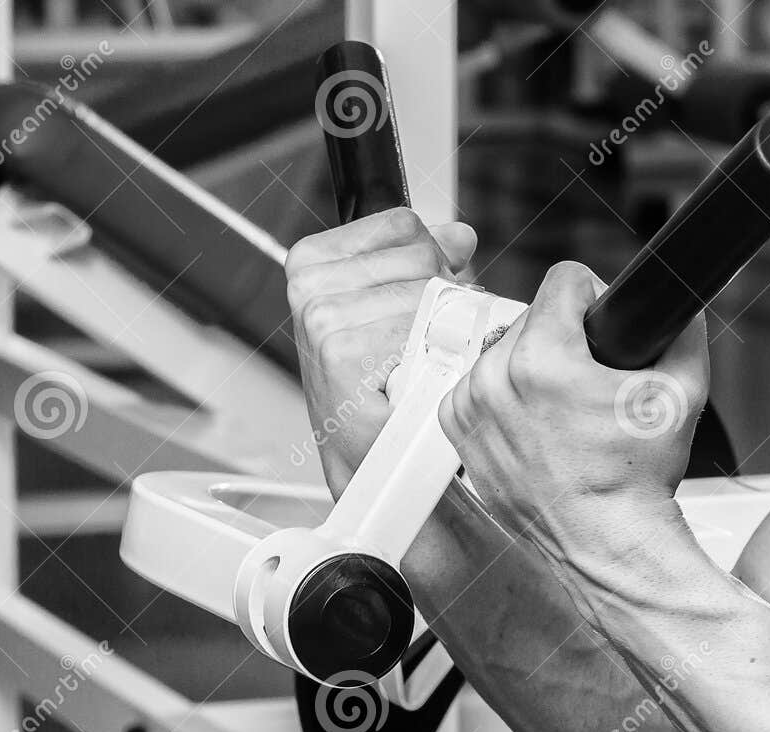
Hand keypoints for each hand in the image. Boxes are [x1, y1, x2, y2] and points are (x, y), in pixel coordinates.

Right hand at [286, 207, 477, 494]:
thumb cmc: (382, 400)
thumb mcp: (398, 313)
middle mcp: (310, 286)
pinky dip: (435, 357)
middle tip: (421, 349)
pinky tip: (415, 385)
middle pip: (421, 255)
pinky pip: (424, 329)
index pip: (402, 224)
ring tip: (418, 370)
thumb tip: (459, 235)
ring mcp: (322, 318)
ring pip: (429, 291)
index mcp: (313, 263)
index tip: (415, 306)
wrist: (375, 469)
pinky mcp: (341, 351)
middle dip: (441, 298)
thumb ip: (425, 262)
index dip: (430, 262)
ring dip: (442, 331)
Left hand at [439, 261, 708, 564]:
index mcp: (543, 360)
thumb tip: (680, 307)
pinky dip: (504, 399)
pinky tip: (536, 424)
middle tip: (588, 382)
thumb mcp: (682, 394)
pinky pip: (480, 389)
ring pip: (502, 351)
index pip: (563, 279)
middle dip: (562, 339)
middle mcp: (495, 380)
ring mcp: (470, 409)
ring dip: (531, 367)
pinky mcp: (458, 434)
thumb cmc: (636, 480)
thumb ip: (685, 332)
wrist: (607, 544)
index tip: (601, 324)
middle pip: (531, 317)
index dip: (594, 296)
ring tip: (564, 407)